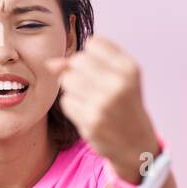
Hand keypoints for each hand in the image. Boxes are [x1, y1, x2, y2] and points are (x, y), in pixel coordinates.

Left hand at [45, 36, 159, 183]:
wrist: (136, 144)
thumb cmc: (124, 104)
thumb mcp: (118, 77)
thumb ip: (87, 62)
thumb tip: (50, 63)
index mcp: (129, 68)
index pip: (93, 43)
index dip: (91, 56)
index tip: (100, 69)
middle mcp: (118, 84)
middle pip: (77, 61)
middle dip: (77, 71)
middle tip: (91, 86)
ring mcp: (103, 104)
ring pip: (67, 80)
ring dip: (72, 88)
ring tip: (89, 99)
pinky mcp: (90, 121)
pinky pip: (66, 102)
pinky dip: (73, 106)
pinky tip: (87, 113)